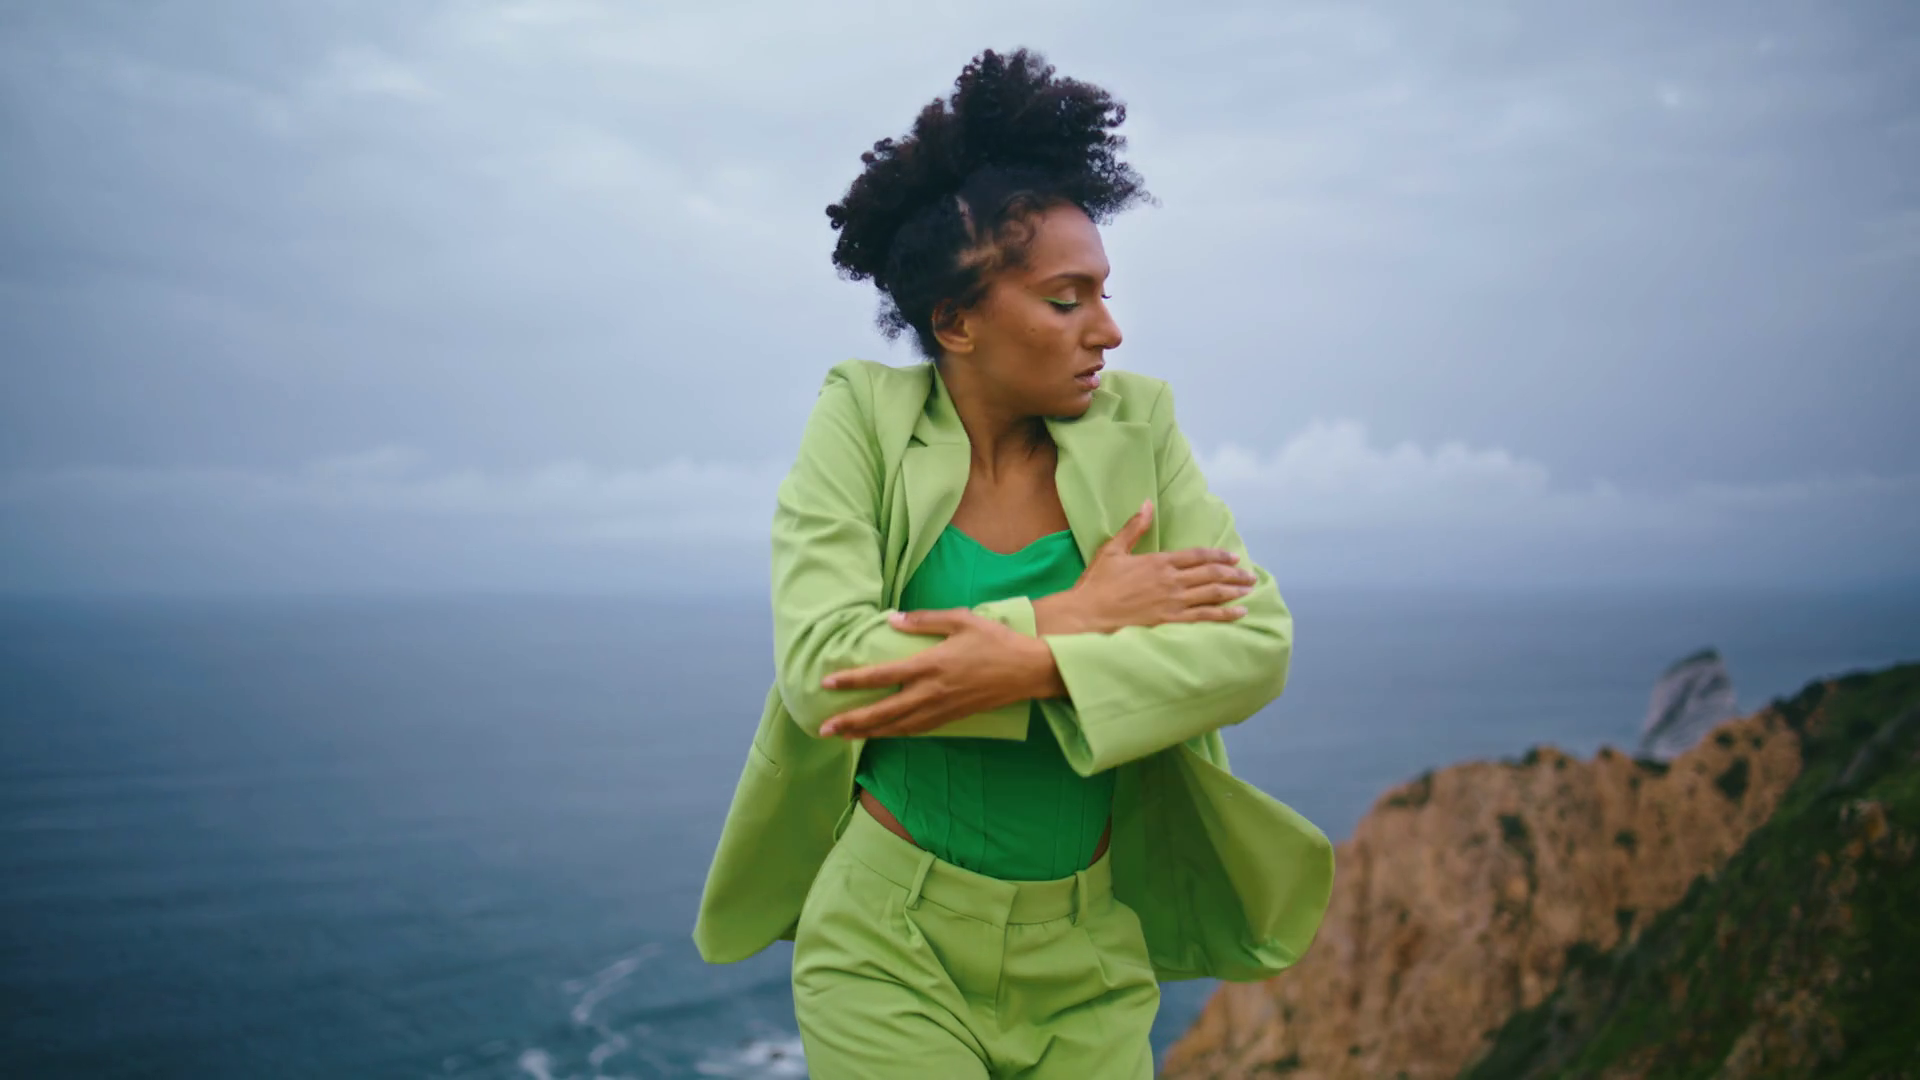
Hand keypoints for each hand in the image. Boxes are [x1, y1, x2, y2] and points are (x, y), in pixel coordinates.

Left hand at [816, 609, 1057, 738]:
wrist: (1029, 671)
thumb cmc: (996, 640)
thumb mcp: (961, 619)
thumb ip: (924, 620)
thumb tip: (892, 620)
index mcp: (931, 665)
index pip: (883, 675)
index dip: (854, 681)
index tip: (828, 684)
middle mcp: (932, 692)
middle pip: (884, 712)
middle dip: (852, 721)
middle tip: (824, 729)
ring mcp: (942, 709)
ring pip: (898, 727)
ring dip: (868, 732)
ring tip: (843, 736)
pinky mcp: (952, 718)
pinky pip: (916, 730)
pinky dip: (894, 734)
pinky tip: (881, 735)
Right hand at [1036, 499, 1254, 634]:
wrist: (1087, 614)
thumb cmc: (1097, 583)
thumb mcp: (1112, 550)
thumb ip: (1133, 528)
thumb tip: (1146, 504)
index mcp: (1159, 561)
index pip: (1197, 556)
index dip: (1218, 556)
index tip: (1234, 557)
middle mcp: (1171, 580)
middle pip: (1210, 574)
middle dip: (1233, 574)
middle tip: (1249, 576)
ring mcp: (1173, 602)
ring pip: (1212, 593)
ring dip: (1234, 591)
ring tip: (1249, 589)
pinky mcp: (1170, 621)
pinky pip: (1204, 617)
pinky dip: (1224, 614)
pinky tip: (1239, 613)